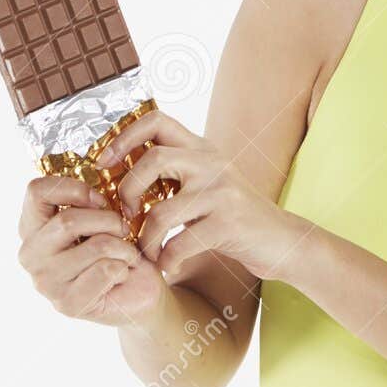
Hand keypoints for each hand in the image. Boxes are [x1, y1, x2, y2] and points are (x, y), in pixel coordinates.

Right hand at [17, 172, 164, 327]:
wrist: (137, 290)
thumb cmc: (116, 247)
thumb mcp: (99, 217)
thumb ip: (88, 201)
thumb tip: (99, 181)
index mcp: (31, 227)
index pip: (37, 191)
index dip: (75, 189)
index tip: (101, 200)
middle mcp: (30, 254)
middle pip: (69, 220)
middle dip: (109, 220)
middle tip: (124, 228)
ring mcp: (46, 282)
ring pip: (95, 245)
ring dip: (123, 246)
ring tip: (127, 253)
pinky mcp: (68, 304)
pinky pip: (106, 270)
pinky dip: (125, 266)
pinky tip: (123, 273)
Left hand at [101, 106, 307, 282]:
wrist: (283, 241)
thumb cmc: (235, 216)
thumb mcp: (207, 182)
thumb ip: (175, 171)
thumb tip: (119, 168)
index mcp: (202, 148)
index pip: (155, 120)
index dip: (123, 137)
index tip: (103, 164)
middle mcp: (212, 162)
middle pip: (153, 159)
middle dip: (128, 190)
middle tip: (125, 214)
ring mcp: (222, 192)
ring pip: (162, 211)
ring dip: (144, 239)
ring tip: (145, 251)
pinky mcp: (229, 223)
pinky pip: (180, 242)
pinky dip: (166, 259)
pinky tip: (167, 266)